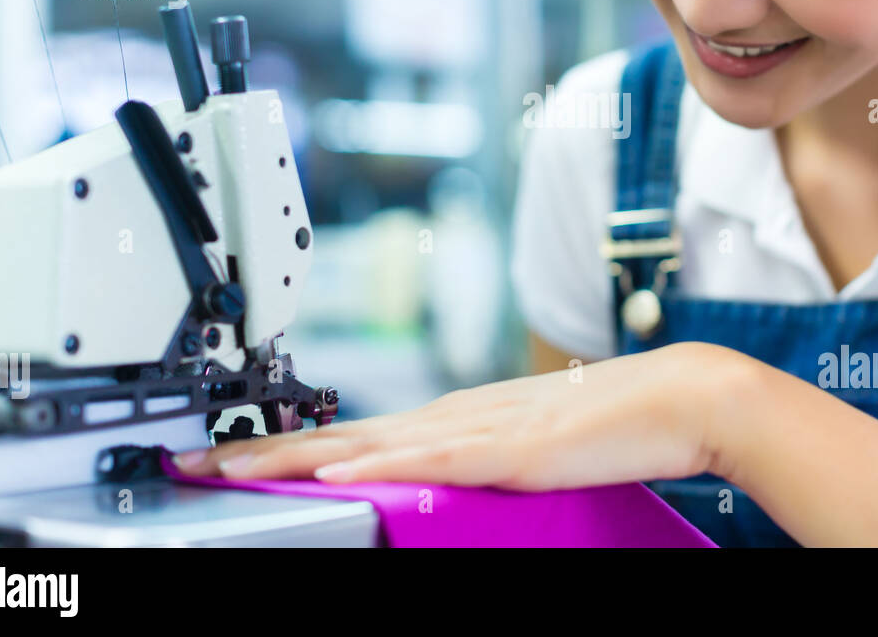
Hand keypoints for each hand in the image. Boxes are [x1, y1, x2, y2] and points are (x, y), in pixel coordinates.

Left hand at [173, 341, 750, 489]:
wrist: (679, 397)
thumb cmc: (616, 422)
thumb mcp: (535, 449)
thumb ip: (487, 461)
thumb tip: (448, 479)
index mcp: (460, 416)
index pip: (360, 434)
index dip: (294, 446)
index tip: (238, 458)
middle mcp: (458, 414)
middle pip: (345, 434)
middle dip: (267, 449)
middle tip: (198, 460)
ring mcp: (483, 427)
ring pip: (371, 443)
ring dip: (297, 456)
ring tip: (233, 468)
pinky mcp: (513, 448)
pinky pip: (433, 460)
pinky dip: (379, 465)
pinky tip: (335, 473)